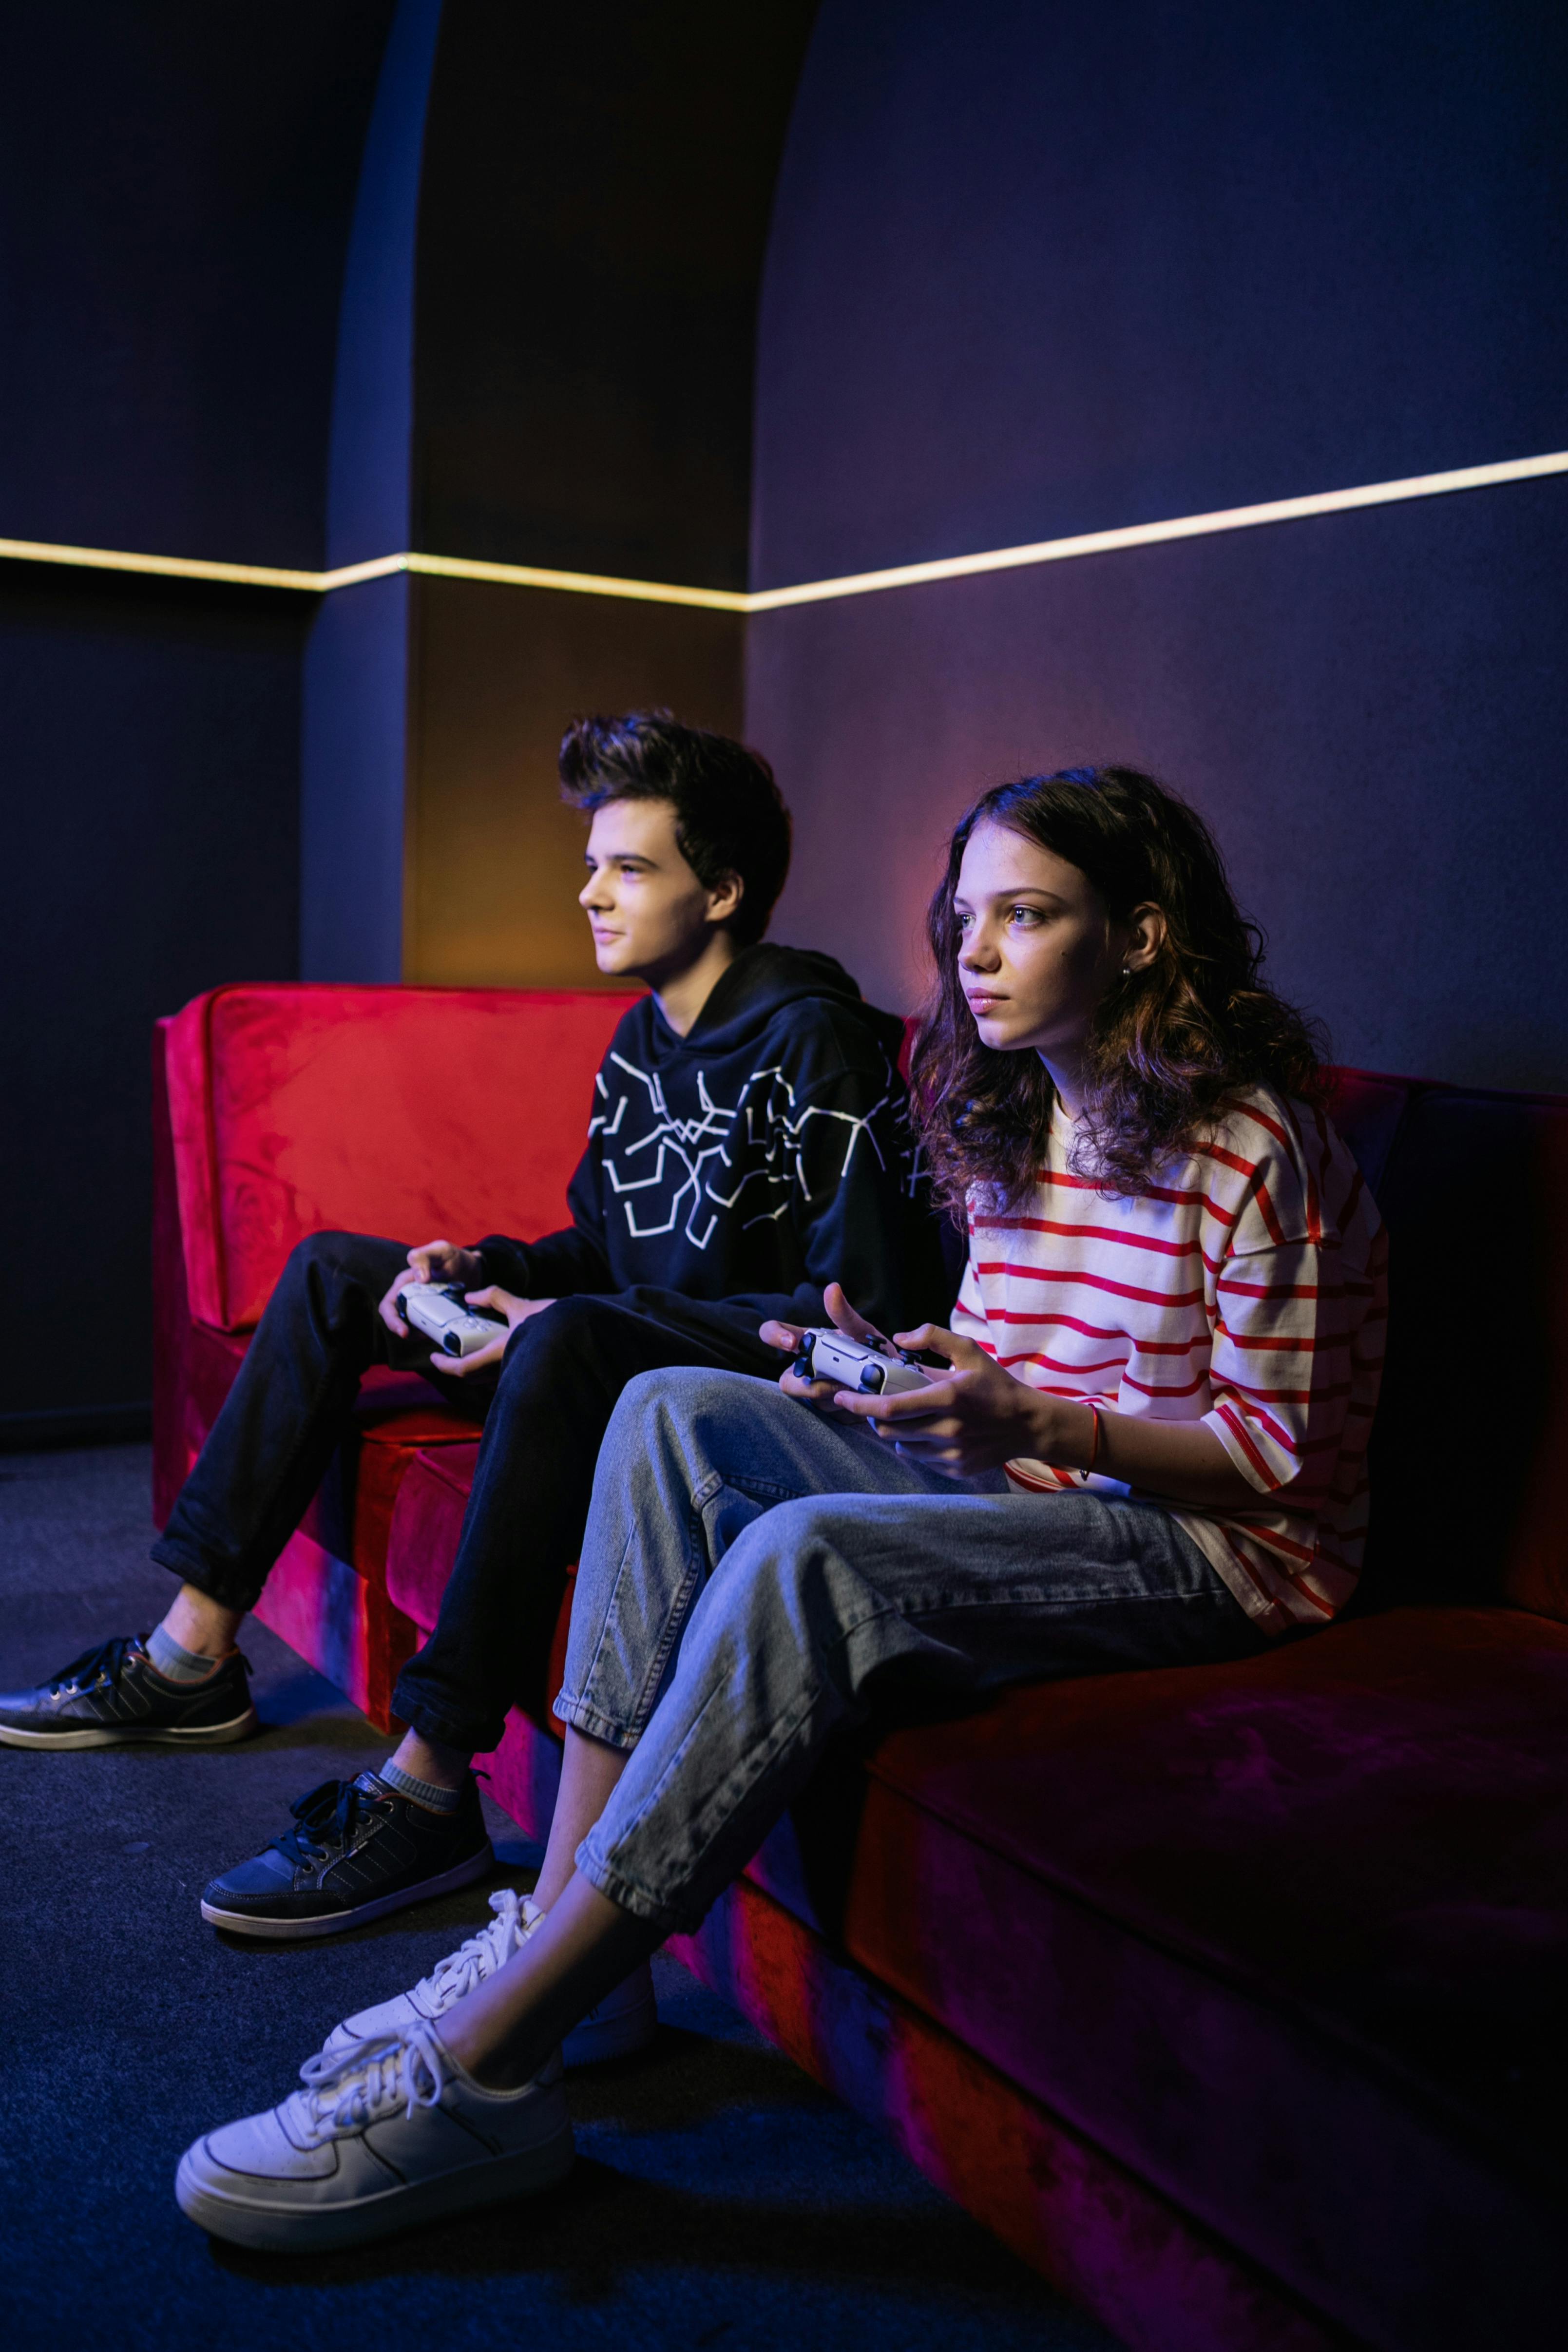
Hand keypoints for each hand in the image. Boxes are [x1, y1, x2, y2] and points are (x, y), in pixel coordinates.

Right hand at [378, 1240, 483, 1336]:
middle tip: (423, 1337)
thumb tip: (420, 1279)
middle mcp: (409, 1298)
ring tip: (437, 1333)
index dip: (391, 1320)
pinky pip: (428, 1330)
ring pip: (413, 1329)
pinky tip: (444, 1333)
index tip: (404, 1332)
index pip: (388, 1306)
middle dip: (407, 1332)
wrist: (473, 1270)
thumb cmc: (453, 1258)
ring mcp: (421, 1309)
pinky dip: (433, 1334)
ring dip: (421, 1335)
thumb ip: (424, 1257)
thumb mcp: (440, 1251)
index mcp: (404, 1284)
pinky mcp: (433, 1317)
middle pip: (398, 1321)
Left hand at [435, 1286, 556, 1379]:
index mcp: (500, 1353)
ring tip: (470, 1349)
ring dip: (474, 1366)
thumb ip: (494, 1297)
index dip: (443, 1365)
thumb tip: (470, 1297)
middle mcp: (505, 1368)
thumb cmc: (553, 1322)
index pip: (462, 1369)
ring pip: (485, 1377)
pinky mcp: (524, 1371)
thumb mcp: (520, 1305)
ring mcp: (516, 1373)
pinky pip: (500, 1374)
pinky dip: (490, 1365)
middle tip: (448, 1351)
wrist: (580, 1335)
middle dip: (456, 1366)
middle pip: (471, 1376)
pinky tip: (495, 1350)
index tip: (433, 1356)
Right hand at [763, 1282, 908, 1415]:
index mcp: (808, 1342)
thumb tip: (832, 1288)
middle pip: (787, 1380)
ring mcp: (814, 1392)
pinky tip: (865, 1401)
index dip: (774, 1335)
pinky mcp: (828, 1412)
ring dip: (838, 1395)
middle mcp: (805, 1367)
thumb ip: (845, 1315)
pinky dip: (850, 1410)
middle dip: (813, 1385)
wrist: (899, 1382)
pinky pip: (831, 1416)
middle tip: (840, 1381)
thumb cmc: (875, 1351)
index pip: (773, 1332)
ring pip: (813, 1400)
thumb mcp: (863, 1332)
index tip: (792, 1344)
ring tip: (862, 1387)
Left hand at [828, 1322, 1093, 1477]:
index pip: (891, 1407)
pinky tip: (928, 1432)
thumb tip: (899, 1338)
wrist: (1028, 1424)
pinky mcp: (956, 1469)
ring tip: (907, 1416)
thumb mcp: (969, 1350)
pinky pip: (920, 1459)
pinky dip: (915, 1445)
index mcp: (948, 1397)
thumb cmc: (995, 1385)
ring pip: (902, 1446)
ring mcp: (952, 1453)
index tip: (841, 1398)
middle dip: (874, 1417)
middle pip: (889, 1430)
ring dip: (895, 1431)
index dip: (859, 1404)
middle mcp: (948, 1429)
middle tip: (875, 1405)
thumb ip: (933, 1336)